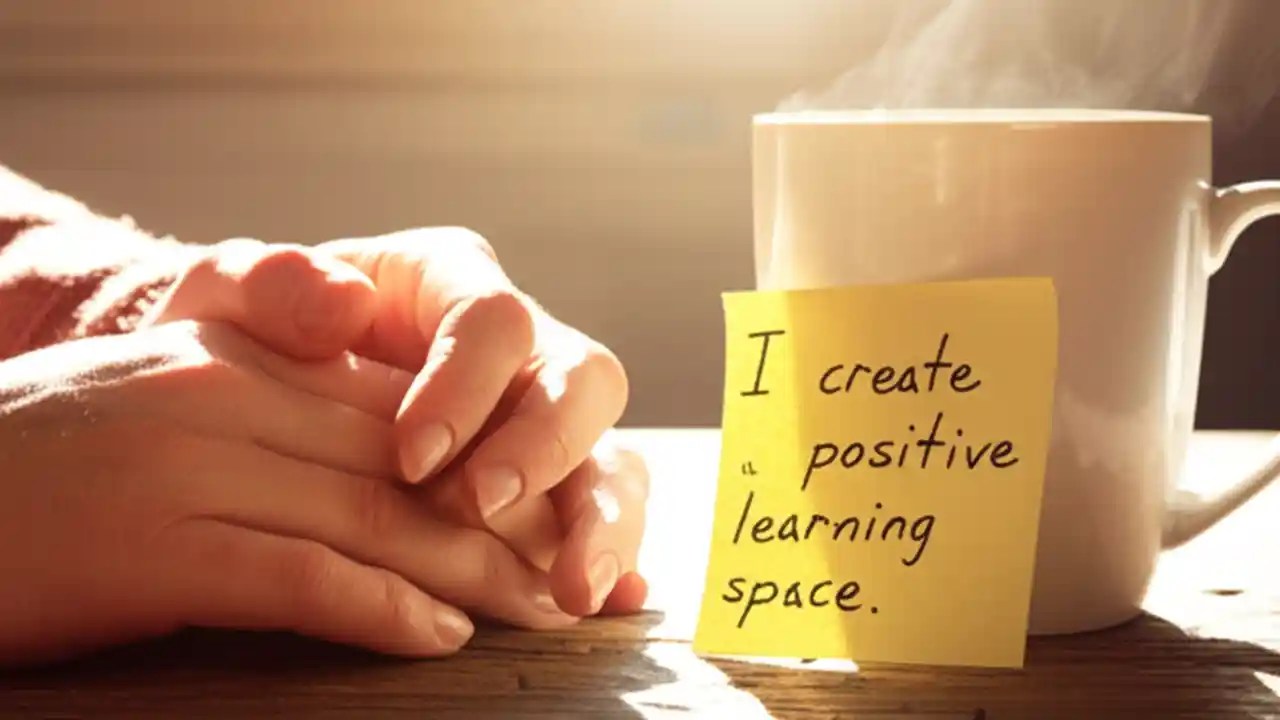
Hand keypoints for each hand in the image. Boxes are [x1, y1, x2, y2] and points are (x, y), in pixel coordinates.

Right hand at [0, 321, 571, 666]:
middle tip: (578, 567)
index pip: (396, 409)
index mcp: (237, 357)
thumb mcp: (164, 405)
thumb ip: (269, 411)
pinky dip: (380, 609)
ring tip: (544, 608)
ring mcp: (192, 468)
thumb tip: (377, 467)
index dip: (487, 461)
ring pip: (375, 517)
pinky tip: (440, 635)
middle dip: (506, 520)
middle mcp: (228, 398)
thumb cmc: (43, 466)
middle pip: (407, 464)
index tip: (553, 508)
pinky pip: (301, 578)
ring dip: (474, 570)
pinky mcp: (158, 550)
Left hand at [145, 232, 648, 615]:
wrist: (250, 396)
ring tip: (575, 590)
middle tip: (485, 505)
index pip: (494, 319)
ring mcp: (542, 421)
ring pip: (612, 453)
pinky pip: (604, 516)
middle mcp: (518, 350)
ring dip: (603, 520)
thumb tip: (347, 302)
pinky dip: (614, 557)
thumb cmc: (249, 344)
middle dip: (547, 447)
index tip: (410, 457)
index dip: (467, 385)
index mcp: (451, 283)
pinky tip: (612, 603)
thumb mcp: (233, 302)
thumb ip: (271, 286)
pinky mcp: (553, 488)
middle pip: (582, 379)